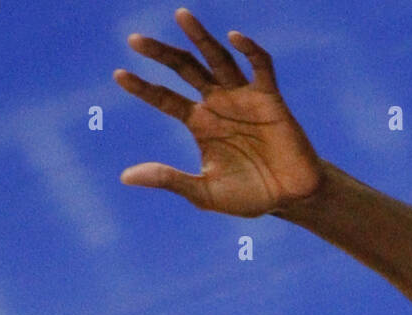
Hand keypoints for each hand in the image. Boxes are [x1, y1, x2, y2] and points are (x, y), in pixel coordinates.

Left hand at [115, 8, 321, 216]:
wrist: (291, 198)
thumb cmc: (250, 196)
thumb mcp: (205, 193)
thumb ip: (169, 180)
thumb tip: (125, 177)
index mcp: (199, 123)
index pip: (165, 98)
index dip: (143, 87)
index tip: (119, 75)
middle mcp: (218, 104)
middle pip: (185, 69)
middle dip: (161, 53)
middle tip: (134, 40)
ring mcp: (243, 98)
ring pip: (217, 59)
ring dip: (200, 38)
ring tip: (180, 15)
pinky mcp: (270, 98)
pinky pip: (259, 67)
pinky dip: (249, 50)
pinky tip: (234, 38)